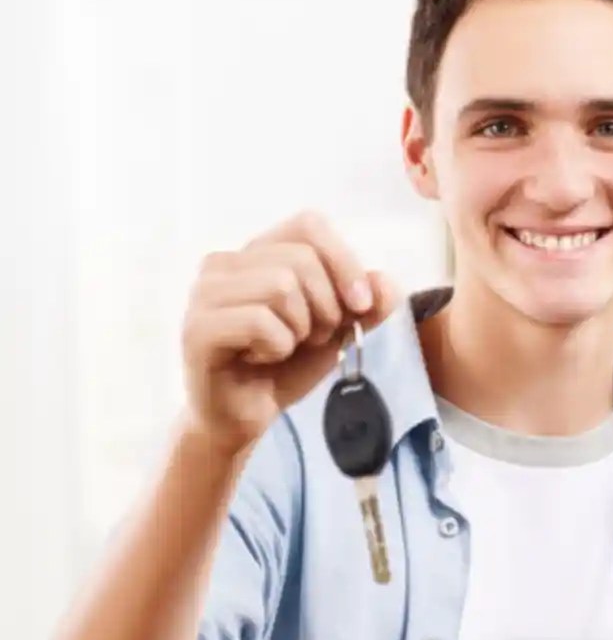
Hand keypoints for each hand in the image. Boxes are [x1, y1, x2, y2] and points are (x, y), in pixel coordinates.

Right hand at [180, 211, 399, 456]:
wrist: (246, 415)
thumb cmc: (287, 365)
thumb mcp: (339, 329)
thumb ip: (368, 304)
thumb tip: (386, 283)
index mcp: (258, 252)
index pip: (309, 225)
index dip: (344, 260)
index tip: (361, 304)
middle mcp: (223, 262)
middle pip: (301, 260)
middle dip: (325, 306)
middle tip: (311, 337)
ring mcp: (204, 293)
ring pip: (281, 286)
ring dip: (300, 329)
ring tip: (283, 347)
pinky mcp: (198, 328)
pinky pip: (260, 322)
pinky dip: (277, 347)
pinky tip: (261, 359)